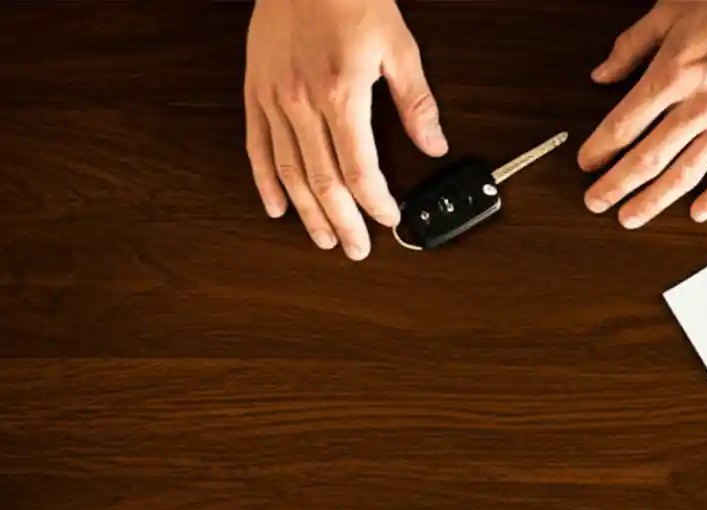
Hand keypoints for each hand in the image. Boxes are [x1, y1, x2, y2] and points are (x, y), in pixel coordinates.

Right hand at [244, 0, 447, 260]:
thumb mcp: (399, 46)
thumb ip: (417, 102)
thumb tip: (434, 143)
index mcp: (342, 95)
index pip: (361, 171)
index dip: (376, 204)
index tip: (389, 218)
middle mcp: (303, 103)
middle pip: (324, 182)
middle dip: (343, 222)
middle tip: (357, 249)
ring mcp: (275, 99)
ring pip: (289, 172)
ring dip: (307, 213)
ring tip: (323, 238)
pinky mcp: (255, 91)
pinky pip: (257, 146)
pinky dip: (265, 182)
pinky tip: (277, 207)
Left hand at [579, 0, 706, 228]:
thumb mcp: (673, 9)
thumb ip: (633, 45)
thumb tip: (602, 74)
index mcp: (673, 73)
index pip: (624, 124)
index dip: (599, 149)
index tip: (586, 162)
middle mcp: (700, 105)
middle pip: (646, 158)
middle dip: (615, 186)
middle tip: (596, 202)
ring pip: (685, 174)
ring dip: (654, 201)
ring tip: (631, 217)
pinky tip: (698, 213)